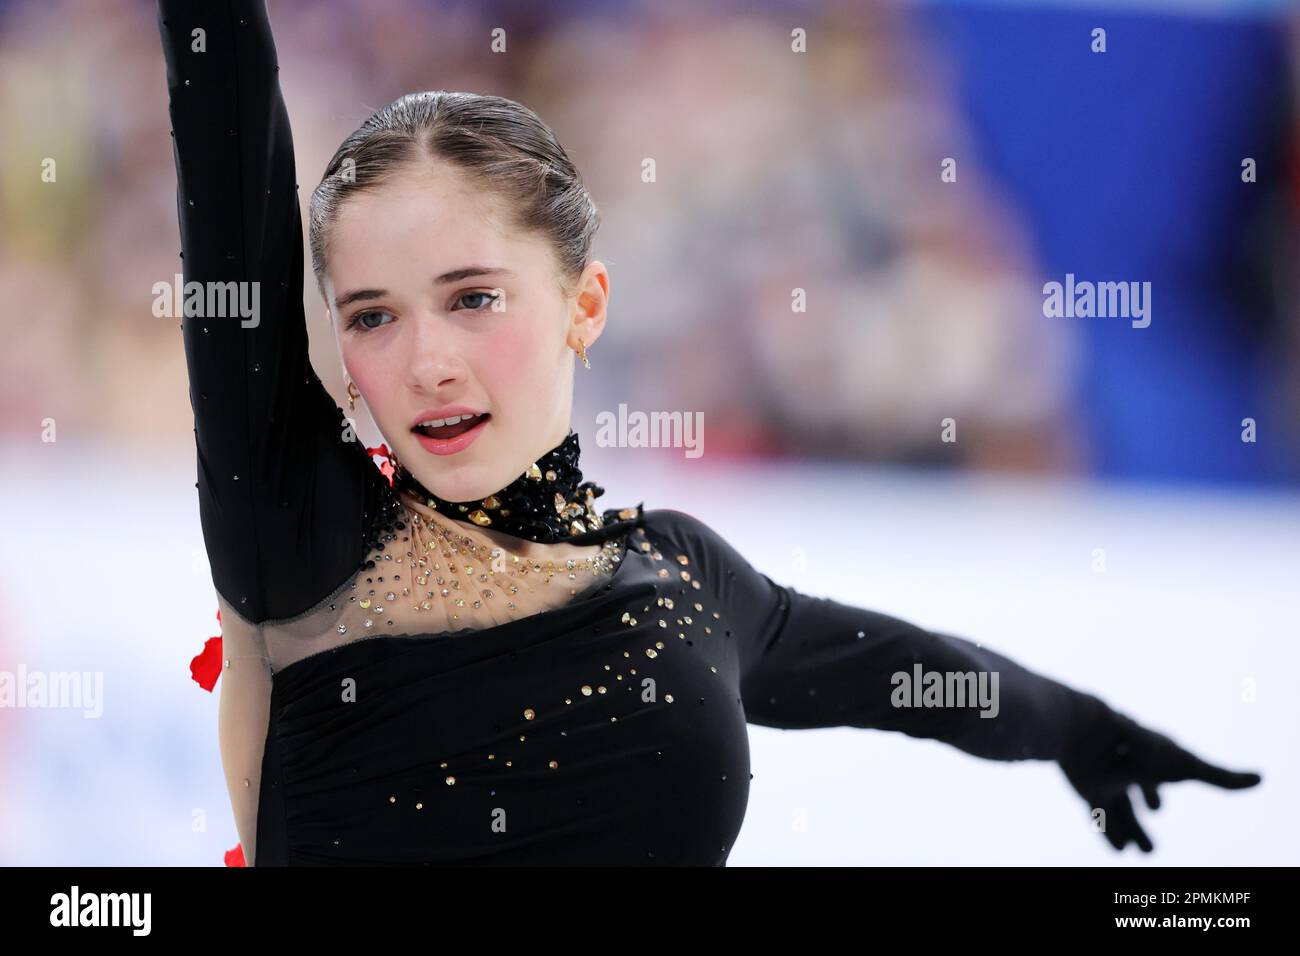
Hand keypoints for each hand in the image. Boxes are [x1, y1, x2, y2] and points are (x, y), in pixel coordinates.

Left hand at [1058, 707, 1260, 852]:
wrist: (1085, 731)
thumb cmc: (1138, 747)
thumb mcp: (1186, 766)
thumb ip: (1221, 777)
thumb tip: (1261, 779)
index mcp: (1153, 758)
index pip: (1158, 779)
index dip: (1158, 795)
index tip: (1159, 808)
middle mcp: (1127, 768)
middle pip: (1137, 798)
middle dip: (1144, 817)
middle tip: (1150, 847)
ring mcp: (1106, 779)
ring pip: (1119, 811)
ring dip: (1130, 832)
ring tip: (1142, 852)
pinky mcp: (1087, 788)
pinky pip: (1099, 815)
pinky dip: (1110, 833)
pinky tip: (1119, 850)